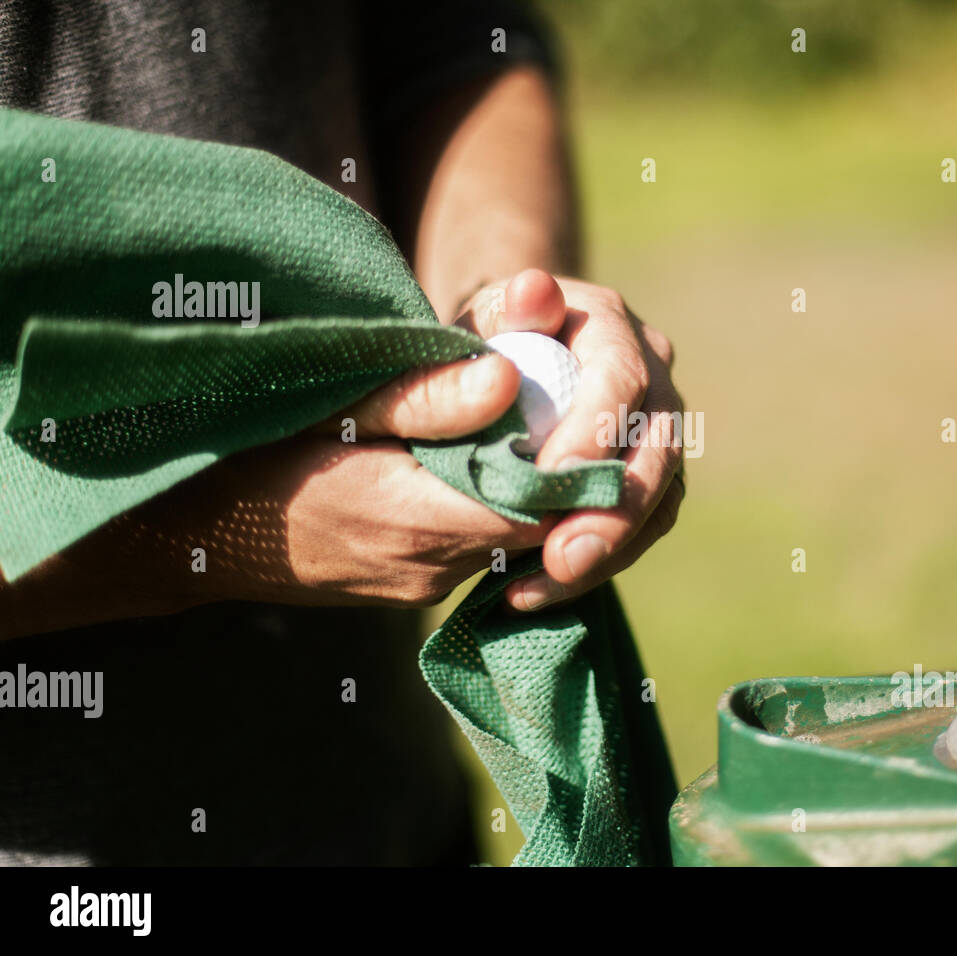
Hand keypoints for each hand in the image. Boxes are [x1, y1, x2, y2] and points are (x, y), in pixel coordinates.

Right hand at [0, 348, 546, 635]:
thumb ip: (421, 394)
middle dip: (553, 458)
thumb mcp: (327, 402)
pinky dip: (489, 497)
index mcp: (412, 519)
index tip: (570, 392)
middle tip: (552, 390)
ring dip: (520, 478)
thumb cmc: (247, 451)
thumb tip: (509, 377)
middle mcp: (429, 568)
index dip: (568, 450)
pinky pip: (478, 542)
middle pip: (534, 518)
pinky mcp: (411, 586)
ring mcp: (421, 585)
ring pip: (509, 532)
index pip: (539, 499)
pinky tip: (472, 450)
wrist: (185, 535)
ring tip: (512, 413)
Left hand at [453, 269, 684, 611]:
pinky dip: (599, 563)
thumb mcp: (476, 318)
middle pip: (658, 448)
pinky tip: (538, 589)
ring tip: (540, 586)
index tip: (546, 478)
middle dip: (613, 510)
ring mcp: (658, 431)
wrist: (503, 363)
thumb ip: (499, 309)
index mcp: (611, 327)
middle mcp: (652, 376)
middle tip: (561, 557)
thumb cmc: (481, 340)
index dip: (593, 432)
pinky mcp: (650, 479)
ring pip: (661, 497)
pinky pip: (644, 527)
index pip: (621, 379)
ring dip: (609, 549)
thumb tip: (533, 290)